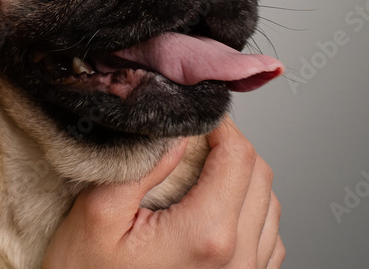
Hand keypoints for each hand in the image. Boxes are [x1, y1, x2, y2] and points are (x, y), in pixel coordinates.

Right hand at [43, 117, 283, 267]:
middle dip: (231, 147)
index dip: (221, 125)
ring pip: (270, 207)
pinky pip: (268, 241)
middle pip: (260, 177)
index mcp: (206, 235)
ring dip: (244, 180)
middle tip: (197, 135)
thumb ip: (144, 168)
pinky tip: (217, 209)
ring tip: (204, 170)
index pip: (239, 158)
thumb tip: (177, 136)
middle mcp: (238, 260)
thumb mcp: (98, 214)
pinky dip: (251, 213)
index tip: (197, 114)